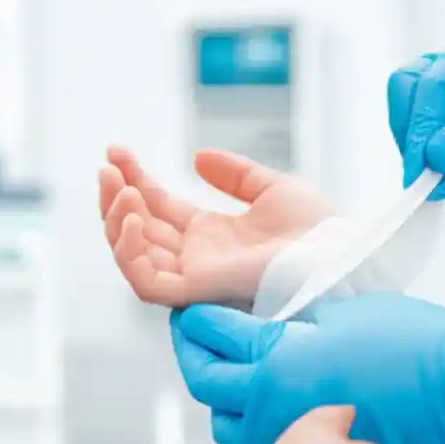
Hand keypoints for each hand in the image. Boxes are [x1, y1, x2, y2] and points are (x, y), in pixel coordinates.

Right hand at [98, 145, 333, 306]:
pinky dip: (128, 252)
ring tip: (118, 187)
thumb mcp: (273, 189)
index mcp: (212, 237)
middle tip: (108, 164)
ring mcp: (194, 277)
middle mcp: (197, 259)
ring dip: (115, 219)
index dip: (135, 179)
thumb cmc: (318, 233)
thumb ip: (235, 174)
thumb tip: (199, 157)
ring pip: (133, 256)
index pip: (158, 208)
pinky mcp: (196, 292)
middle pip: (138, 229)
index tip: (118, 151)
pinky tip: (130, 218)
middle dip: (116, 195)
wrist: (337, 257)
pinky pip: (146, 283)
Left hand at [171, 293, 444, 443]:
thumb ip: (301, 312)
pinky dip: (255, 421)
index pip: (218, 335)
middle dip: (194, 354)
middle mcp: (278, 408)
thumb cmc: (417, 347)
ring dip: (220, 399)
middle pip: (208, 384)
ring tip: (225, 374)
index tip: (193, 308)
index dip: (199, 317)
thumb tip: (277, 313)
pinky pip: (266, 443)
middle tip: (193, 335)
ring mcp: (297, 437)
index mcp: (279, 363)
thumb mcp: (348, 308)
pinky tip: (270, 400)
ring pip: (230, 426)